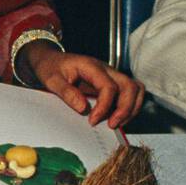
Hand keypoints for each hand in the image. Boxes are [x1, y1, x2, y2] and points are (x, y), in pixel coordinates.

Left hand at [22, 43, 144, 128]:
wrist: (50, 59)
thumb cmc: (50, 67)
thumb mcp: (51, 80)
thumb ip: (66, 93)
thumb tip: (84, 109)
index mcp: (91, 66)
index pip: (108, 86)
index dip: (104, 106)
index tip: (93, 121)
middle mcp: (106, 69)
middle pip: (130, 86)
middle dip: (126, 108)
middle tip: (112, 125)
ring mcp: (111, 75)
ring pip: (135, 89)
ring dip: (131, 108)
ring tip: (117, 124)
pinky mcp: (112, 83)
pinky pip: (130, 93)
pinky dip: (129, 106)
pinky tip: (116, 118)